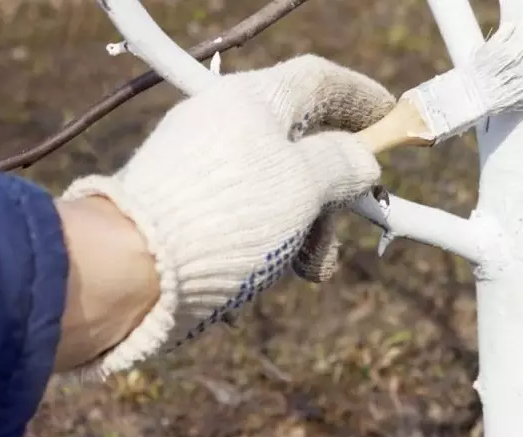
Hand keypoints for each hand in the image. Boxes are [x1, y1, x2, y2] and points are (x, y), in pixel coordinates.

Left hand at [58, 54, 394, 379]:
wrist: (132, 268)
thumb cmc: (227, 216)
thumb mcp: (303, 185)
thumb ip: (342, 164)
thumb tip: (361, 160)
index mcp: (252, 100)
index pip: (318, 81)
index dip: (361, 98)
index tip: (391, 120)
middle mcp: (225, 124)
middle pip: (302, 143)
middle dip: (334, 189)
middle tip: (350, 222)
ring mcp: (204, 164)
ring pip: (278, 187)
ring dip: (307, 226)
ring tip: (309, 267)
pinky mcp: (189, 203)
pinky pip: (248, 212)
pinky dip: (273, 237)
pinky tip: (275, 270)